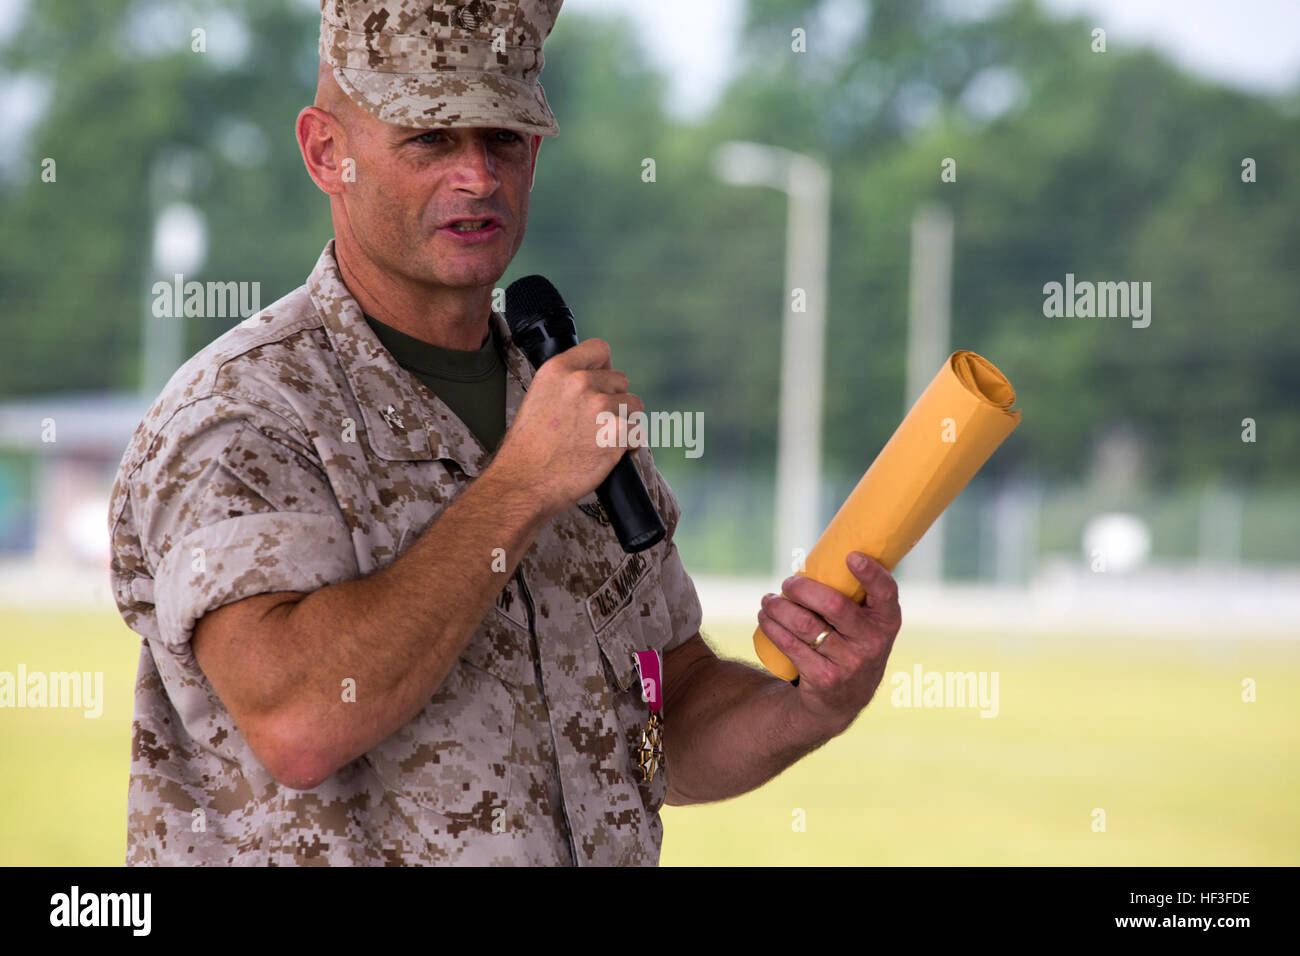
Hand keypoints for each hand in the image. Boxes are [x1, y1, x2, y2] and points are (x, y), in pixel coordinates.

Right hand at [491, 337, 643, 518]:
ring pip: (633, 406)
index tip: (600, 384)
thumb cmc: (527, 450)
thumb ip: (564, 385)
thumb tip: (591, 381)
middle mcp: (580, 381)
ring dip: (623, 422)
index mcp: (558, 369)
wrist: (524, 482)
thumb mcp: (537, 399)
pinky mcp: (616, 431)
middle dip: (613, 400)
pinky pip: (638, 432)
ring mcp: (600, 406)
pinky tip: (612, 453)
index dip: (603, 368)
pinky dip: (630, 444)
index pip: (599, 349)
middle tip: (595, 424)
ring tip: (601, 440)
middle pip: (620, 380)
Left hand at [756, 552, 901, 733]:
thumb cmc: (850, 644)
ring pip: (805, 625)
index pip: (886, 593)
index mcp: (887, 621)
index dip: (870, 574)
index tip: (850, 556)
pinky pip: (791, 646)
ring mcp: (849, 663)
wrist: (843, 700)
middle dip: (802, 588)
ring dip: (779, 607)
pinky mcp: (824, 679)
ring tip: (768, 600)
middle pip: (833, 605)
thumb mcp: (865, 624)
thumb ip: (854, 596)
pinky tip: (765, 619)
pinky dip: (772, 628)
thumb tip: (820, 553)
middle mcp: (872, 642)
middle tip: (787, 582)